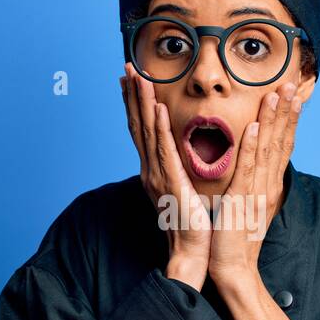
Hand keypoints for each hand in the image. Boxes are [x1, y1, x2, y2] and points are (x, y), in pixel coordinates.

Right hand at [121, 61, 210, 289]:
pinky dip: (158, 127)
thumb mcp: (184, 191)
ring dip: (142, 102)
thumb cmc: (193, 225)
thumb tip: (180, 156)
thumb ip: (179, 171)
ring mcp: (157, 176)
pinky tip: (157, 108)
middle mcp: (150, 170)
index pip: (142, 130)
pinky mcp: (170, 183)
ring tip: (137, 77)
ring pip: (147, 132)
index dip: (135, 104)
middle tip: (127, 67)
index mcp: (154, 171)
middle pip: (138, 125)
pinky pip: (163, 150)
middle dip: (132, 95)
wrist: (191, 252)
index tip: (129, 81)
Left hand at [207, 80, 301, 285]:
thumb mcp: (247, 204)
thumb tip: (253, 165)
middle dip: (286, 111)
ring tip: (279, 94)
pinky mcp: (242, 201)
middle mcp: (267, 185)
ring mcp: (256, 192)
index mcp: (267, 184)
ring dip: (274, 120)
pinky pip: (248, 170)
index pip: (281, 145)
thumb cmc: (235, 238)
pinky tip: (255, 128)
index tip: (291, 94)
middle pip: (280, 141)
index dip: (287, 119)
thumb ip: (252, 183)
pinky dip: (252, 149)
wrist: (233, 268)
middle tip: (292, 83)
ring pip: (268, 150)